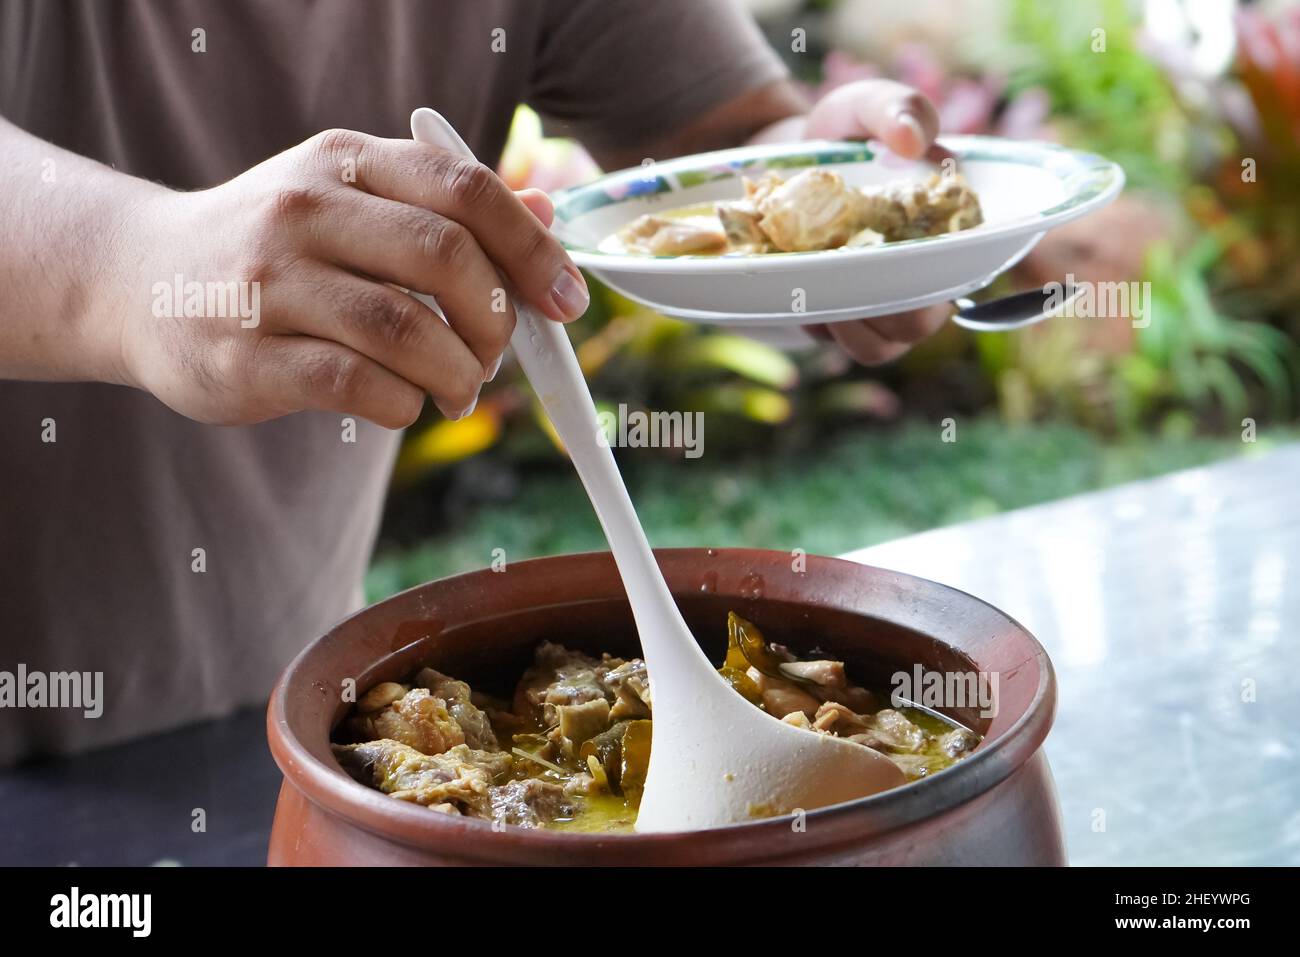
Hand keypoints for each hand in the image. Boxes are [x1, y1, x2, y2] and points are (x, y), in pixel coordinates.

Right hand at [109, 129, 587, 427]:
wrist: (139, 281)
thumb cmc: (273, 248)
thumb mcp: (350, 200)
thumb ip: (443, 207)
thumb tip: (543, 213)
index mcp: (345, 163)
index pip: (464, 188)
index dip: (532, 248)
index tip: (567, 300)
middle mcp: (304, 209)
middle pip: (445, 257)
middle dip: (496, 319)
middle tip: (499, 354)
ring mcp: (269, 282)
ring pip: (405, 329)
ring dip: (457, 373)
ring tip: (458, 388)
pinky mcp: (247, 355)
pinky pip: (359, 385)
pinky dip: (404, 404)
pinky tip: (403, 403)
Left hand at [801, 80, 948, 364]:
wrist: (785, 157)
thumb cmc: (841, 133)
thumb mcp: (865, 105)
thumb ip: (897, 108)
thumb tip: (912, 140)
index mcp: (949, 231)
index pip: (963, 273)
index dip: (936, 280)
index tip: (893, 259)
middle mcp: (921, 278)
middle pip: (918, 324)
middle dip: (881, 309)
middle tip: (839, 275)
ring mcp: (880, 304)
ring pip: (877, 347)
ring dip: (845, 324)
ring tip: (815, 284)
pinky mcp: (841, 319)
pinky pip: (837, 342)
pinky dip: (817, 324)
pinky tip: (798, 289)